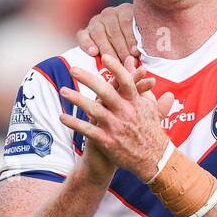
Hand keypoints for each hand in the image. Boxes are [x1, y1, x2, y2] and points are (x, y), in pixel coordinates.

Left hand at [59, 55, 174, 180]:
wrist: (154, 158)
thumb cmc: (151, 130)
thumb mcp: (151, 107)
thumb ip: (143, 87)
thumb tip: (139, 65)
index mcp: (136, 103)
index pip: (126, 81)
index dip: (116, 68)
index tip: (105, 58)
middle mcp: (126, 113)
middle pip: (106, 92)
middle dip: (88, 79)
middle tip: (73, 69)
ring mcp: (116, 127)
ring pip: (94, 110)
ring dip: (77, 99)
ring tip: (63, 90)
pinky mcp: (108, 141)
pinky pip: (88, 130)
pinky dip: (75, 123)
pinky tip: (62, 117)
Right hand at [78, 3, 138, 60]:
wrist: (116, 46)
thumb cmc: (134, 45)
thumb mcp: (140, 39)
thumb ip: (141, 44)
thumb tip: (139, 54)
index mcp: (125, 11)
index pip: (126, 21)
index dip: (131, 38)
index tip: (135, 52)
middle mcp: (109, 14)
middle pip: (113, 30)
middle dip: (121, 48)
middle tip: (126, 62)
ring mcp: (95, 22)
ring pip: (99, 33)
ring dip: (107, 49)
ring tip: (113, 61)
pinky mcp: (84, 32)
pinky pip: (83, 37)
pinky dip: (87, 44)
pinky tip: (94, 53)